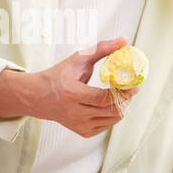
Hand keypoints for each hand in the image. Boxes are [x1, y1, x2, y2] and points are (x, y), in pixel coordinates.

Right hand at [23, 36, 137, 137]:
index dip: (122, 92)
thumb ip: (102, 49)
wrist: (39, 96)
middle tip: (130, 89)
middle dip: (126, 99)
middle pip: (111, 111)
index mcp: (71, 94)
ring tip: (121, 95)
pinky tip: (110, 105)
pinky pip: (106, 126)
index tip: (133, 85)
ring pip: (112, 120)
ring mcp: (78, 125)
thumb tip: (123, 40)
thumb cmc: (58, 76)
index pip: (103, 98)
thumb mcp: (78, 59)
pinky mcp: (82, 131)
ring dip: (121, 107)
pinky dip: (112, 115)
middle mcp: (74, 113)